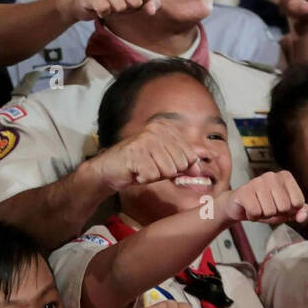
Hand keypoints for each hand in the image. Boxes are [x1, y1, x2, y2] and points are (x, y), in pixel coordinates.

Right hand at [70, 0, 158, 21]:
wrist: (86, 3)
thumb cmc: (114, 0)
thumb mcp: (135, 1)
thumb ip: (151, 3)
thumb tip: (152, 10)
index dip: (141, 4)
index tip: (129, 0)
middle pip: (135, 2)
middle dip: (128, 9)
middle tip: (117, 4)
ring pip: (121, 6)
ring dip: (115, 12)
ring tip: (108, 5)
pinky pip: (105, 9)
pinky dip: (103, 13)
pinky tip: (98, 8)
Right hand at [84, 120, 201, 192]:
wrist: (109, 170)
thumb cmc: (139, 166)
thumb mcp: (166, 163)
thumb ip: (184, 165)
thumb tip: (198, 171)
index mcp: (167, 128)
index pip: (190, 156)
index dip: (179, 167)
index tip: (162, 164)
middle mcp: (157, 130)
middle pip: (180, 164)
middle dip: (166, 172)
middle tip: (150, 167)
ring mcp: (145, 140)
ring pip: (168, 170)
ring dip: (155, 176)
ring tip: (142, 168)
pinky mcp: (135, 152)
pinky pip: (152, 175)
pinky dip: (143, 179)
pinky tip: (135, 172)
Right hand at [214, 170, 307, 224]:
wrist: (239, 206)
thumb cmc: (266, 206)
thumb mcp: (289, 210)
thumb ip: (305, 212)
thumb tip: (302, 217)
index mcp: (285, 177)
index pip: (298, 203)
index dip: (290, 210)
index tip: (280, 205)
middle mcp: (271, 175)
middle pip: (284, 207)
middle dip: (276, 214)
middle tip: (267, 207)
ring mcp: (256, 182)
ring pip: (270, 211)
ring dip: (263, 215)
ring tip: (258, 207)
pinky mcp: (244, 191)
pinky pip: (255, 212)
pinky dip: (253, 217)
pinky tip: (249, 210)